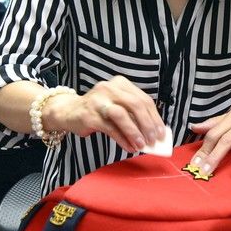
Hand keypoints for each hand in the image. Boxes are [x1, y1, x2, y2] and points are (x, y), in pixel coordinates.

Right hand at [50, 75, 165, 153]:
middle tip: (154, 140)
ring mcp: (98, 101)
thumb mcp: (116, 105)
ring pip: (122, 115)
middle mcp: (109, 88)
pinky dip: (122, 139)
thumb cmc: (98, 110)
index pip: (143, 99)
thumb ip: (133, 115)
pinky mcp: (90, 115)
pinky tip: (129, 147)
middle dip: (148, 125)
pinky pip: (110, 128)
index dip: (155, 117)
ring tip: (141, 145)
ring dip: (135, 132)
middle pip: (135, 105)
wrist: (68, 112)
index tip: (161, 133)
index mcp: (120, 84)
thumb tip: (153, 133)